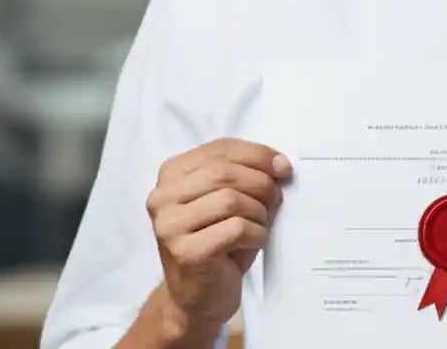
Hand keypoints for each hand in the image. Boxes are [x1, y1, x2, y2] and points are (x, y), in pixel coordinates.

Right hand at [145, 138, 291, 339]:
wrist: (197, 299)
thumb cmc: (218, 244)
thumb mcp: (227, 201)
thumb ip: (244, 176)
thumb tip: (280, 164)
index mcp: (171, 174)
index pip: (220, 148)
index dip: (258, 154)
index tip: (283, 166)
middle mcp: (162, 197)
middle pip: (226, 172)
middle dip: (262, 183)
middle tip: (277, 200)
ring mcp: (170, 226)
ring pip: (232, 200)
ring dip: (259, 212)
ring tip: (260, 226)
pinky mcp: (185, 252)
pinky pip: (236, 229)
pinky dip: (256, 234)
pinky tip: (254, 242)